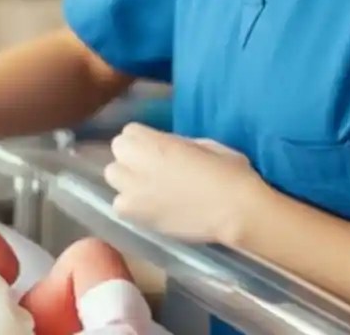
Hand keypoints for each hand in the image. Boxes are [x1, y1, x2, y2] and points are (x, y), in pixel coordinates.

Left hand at [104, 123, 271, 244]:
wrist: (236, 212)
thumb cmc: (230, 174)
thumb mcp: (206, 145)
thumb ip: (178, 143)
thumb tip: (168, 147)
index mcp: (157, 143)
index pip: (128, 132)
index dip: (143, 139)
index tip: (157, 148)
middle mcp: (139, 164)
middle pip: (117, 150)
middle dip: (132, 156)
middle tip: (152, 167)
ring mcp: (134, 192)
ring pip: (113, 176)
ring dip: (127, 178)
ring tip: (148, 187)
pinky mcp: (137, 216)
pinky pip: (119, 205)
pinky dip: (130, 205)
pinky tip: (149, 207)